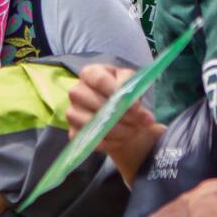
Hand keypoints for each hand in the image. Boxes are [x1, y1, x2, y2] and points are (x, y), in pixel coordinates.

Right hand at [66, 63, 159, 181]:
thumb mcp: (131, 84)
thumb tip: (144, 115)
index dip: (117, 92)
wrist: (117, 112)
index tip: (135, 106)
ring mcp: (72, 112)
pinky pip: (90, 140)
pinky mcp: (74, 132)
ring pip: (91, 123)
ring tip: (132, 131)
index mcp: (90, 74)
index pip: (99, 80)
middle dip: (120, 114)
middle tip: (137, 121)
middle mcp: (77, 91)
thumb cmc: (122, 92)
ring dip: (116, 130)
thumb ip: (137, 95)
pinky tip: (122, 139)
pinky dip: (109, 142)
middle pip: (94, 102)